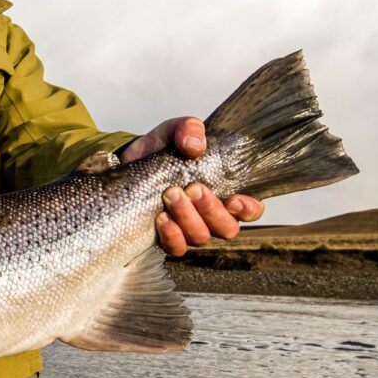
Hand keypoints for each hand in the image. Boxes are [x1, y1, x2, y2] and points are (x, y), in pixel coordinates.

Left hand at [121, 116, 264, 256]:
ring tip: (170, 194)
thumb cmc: (160, 150)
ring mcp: (189, 229)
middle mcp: (210, 215)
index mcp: (223, 191)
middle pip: (227, 228)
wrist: (127, 164)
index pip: (250, 210)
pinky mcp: (166, 238)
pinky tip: (161, 218)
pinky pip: (177, 249)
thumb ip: (188, 129)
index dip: (248, 209)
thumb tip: (195, 145)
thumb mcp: (173, 131)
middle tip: (192, 187)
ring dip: (188, 217)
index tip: (234, 199)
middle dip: (211, 209)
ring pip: (201, 237)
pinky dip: (172, 235)